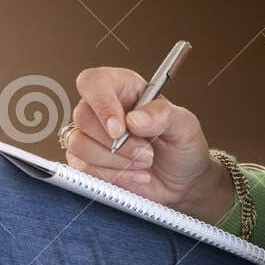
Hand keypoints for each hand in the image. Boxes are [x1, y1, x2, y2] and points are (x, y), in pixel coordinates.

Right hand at [65, 66, 233, 222]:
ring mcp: (92, 136)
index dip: (101, 104)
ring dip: (114, 161)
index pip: (94, 82)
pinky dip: (113, 177)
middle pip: (83, 116)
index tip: (120, 129)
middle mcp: (103, 109)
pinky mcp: (87, 162)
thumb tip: (134, 119)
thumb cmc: (182, 146)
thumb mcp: (185, 125)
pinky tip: (136, 176)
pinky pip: (83, 169)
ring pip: (78, 144)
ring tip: (143, 163)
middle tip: (146, 152)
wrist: (183, 182)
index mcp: (123, 88)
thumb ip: (163, 115)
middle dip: (116, 143)